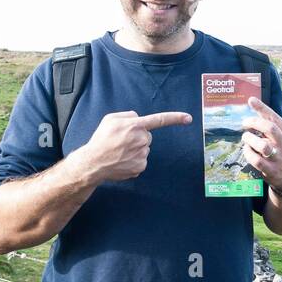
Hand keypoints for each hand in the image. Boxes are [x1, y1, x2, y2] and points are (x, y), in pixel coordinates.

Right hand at [73, 109, 192, 183]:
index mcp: (135, 125)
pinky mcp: (141, 166)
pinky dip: (134, 160)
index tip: (188, 118)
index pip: (159, 120)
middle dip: (138, 137)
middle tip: (122, 142)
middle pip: (148, 136)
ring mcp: (142, 154)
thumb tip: (139, 119)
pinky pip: (142, 160)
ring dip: (135, 149)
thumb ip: (128, 115)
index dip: (175, 118)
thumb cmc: (101, 139)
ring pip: (145, 149)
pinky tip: (122, 160)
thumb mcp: (110, 119)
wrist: (93, 162)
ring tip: (119, 151)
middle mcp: (141, 139)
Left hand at [240, 96, 281, 190]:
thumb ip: (271, 127)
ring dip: (250, 139)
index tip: (251, 100)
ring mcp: (279, 158)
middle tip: (245, 123)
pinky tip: (247, 150)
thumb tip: (254, 112)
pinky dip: (248, 153)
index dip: (262, 108)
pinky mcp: (271, 170)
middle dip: (254, 123)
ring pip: (263, 145)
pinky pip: (256, 160)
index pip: (275, 118)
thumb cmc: (281, 153)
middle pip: (270, 129)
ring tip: (246, 138)